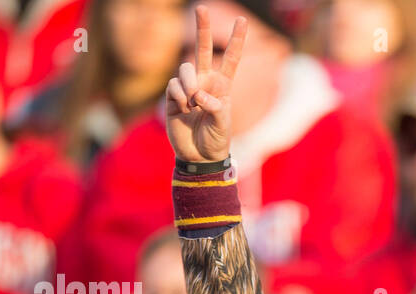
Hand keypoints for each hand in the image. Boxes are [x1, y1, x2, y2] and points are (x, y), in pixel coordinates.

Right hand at [165, 5, 246, 162]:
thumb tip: (198, 94)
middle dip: (202, 28)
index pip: (230, 59)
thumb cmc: (216, 141)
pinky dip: (179, 97)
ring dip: (188, 84)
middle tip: (202, 8)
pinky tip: (183, 110)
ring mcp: (187, 88)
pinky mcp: (173, 97)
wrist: (198, 157)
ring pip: (184, 69)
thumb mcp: (223, 125)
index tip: (242, 21)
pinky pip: (173, 86)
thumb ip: (214, 107)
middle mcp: (205, 82)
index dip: (236, 40)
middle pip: (202, 49)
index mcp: (222, 87)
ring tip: (192, 104)